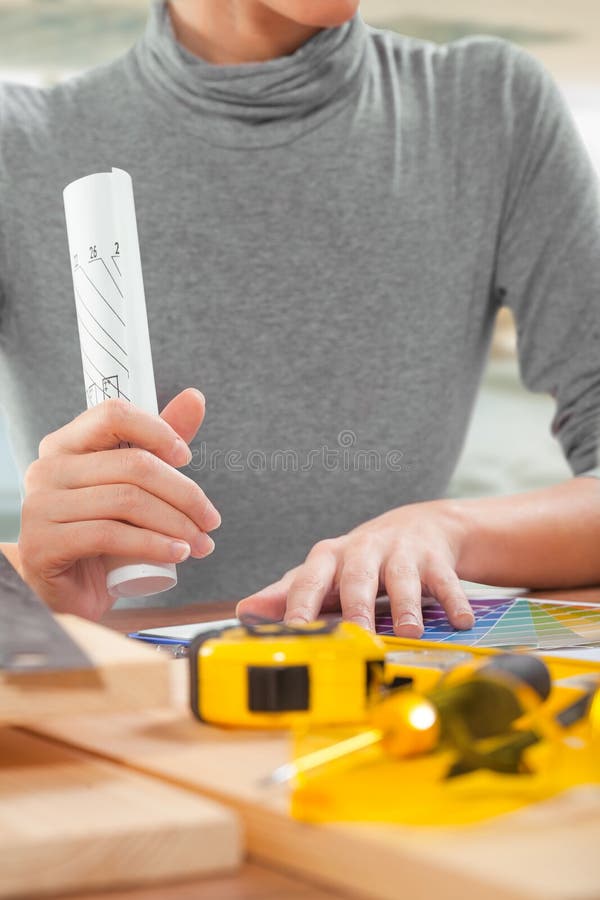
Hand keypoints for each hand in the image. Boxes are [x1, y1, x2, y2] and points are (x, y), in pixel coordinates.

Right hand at [18, 388, 219, 619]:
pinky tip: (177, 554)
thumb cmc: (104, 538)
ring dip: (176, 524)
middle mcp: (46, 469)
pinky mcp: (41, 544)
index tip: (187, 458)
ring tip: (201, 543)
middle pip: (132, 465)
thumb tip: (195, 397)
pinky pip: (109, 535)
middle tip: (211, 521)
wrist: (72, 594)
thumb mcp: (133, 487)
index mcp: (64, 445)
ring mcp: (39, 506)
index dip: (158, 431)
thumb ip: (159, 442)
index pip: (114, 415)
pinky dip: (153, 545)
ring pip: (126, 501)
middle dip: (184, 494)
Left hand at [237, 501, 474, 636]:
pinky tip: (461, 622)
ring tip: (411, 632)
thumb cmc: (361, 560)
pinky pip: (445, 580)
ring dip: (406, 605)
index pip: (309, 581)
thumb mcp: (325, 573)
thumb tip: (244, 612)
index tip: (293, 633)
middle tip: (356, 635)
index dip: (300, 606)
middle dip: (356, 606)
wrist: (418, 526)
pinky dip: (453, 600)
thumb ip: (288, 593)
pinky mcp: (434, 558)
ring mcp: (400, 552)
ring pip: (401, 578)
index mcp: (330, 557)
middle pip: (356, 578)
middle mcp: (363, 550)